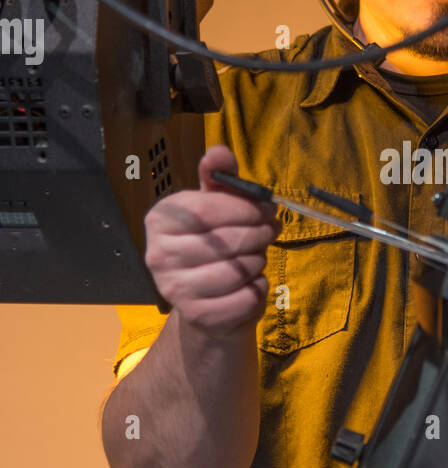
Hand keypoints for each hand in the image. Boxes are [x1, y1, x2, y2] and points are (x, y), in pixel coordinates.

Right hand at [143, 144, 280, 336]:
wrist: (205, 300)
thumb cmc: (212, 243)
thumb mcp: (214, 206)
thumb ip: (219, 178)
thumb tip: (219, 152)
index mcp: (159, 220)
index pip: (209, 209)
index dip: (247, 208)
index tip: (268, 209)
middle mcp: (158, 254)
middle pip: (228, 240)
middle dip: (260, 234)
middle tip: (270, 232)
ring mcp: (174, 288)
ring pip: (239, 269)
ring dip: (258, 262)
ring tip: (255, 258)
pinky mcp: (196, 315)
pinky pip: (246, 297)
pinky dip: (257, 289)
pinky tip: (249, 284)